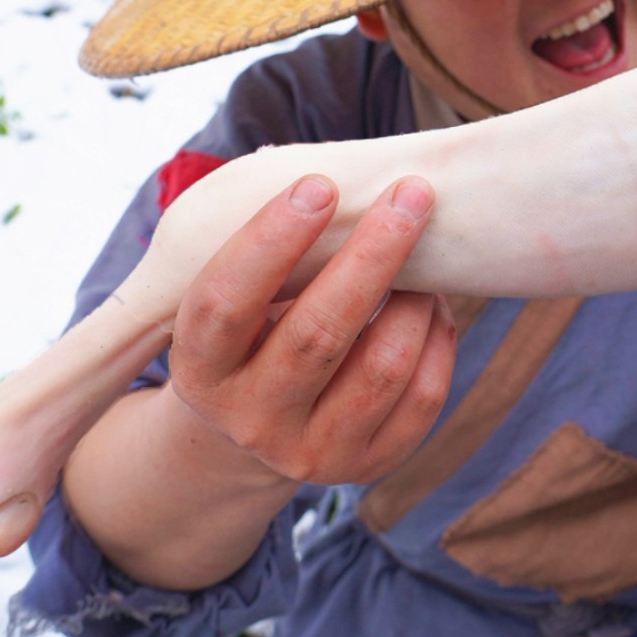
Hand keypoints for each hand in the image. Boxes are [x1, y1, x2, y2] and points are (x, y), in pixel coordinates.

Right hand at [168, 174, 457, 486]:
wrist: (252, 432)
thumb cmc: (250, 331)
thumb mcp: (230, 303)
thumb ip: (263, 253)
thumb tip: (312, 169)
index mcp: (200, 370)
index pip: (225, 303)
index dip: (270, 240)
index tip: (320, 183)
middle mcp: (249, 419)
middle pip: (317, 333)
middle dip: (372, 254)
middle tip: (412, 192)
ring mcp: (309, 452)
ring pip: (381, 367)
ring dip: (415, 297)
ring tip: (423, 248)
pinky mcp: (365, 467)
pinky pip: (421, 397)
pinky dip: (436, 338)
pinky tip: (431, 302)